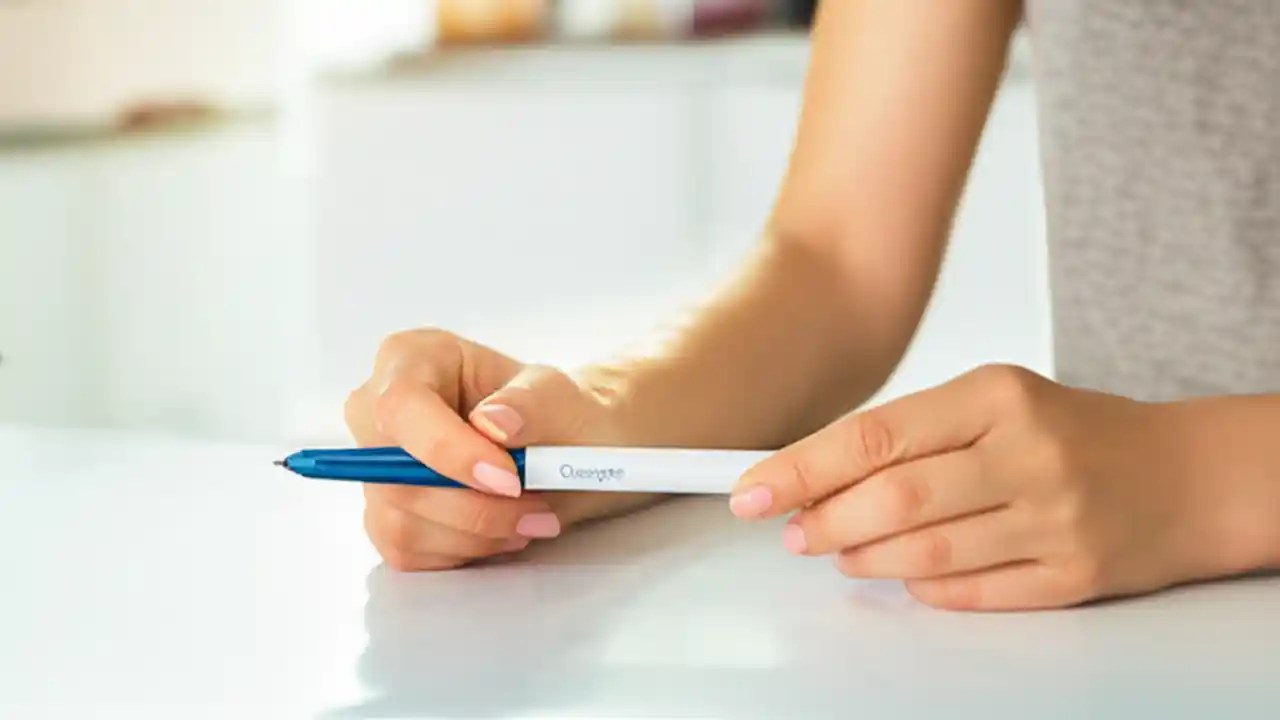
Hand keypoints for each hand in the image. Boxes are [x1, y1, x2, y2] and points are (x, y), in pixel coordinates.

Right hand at [345, 329, 655, 570]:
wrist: (562, 452)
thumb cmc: (553, 413)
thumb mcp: (559, 395)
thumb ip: (531, 403)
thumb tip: (492, 422)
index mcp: (411, 358)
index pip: (403, 407)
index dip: (449, 451)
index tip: (508, 480)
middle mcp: (377, 410)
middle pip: (395, 474)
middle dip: (474, 505)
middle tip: (537, 511)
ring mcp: (375, 467)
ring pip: (403, 521)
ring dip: (478, 533)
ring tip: (530, 517)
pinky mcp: (384, 515)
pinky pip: (407, 550)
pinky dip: (464, 550)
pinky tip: (500, 530)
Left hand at [730, 365, 1265, 609]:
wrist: (1183, 475)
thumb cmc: (1069, 432)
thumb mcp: (993, 402)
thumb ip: (911, 436)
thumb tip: (815, 479)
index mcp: (997, 395)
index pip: (874, 435)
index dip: (800, 469)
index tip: (751, 490)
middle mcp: (1028, 454)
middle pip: (893, 499)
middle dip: (823, 521)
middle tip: (793, 530)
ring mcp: (1054, 518)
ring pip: (926, 554)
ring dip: (864, 558)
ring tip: (838, 551)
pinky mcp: (1073, 576)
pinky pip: (971, 593)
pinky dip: (922, 587)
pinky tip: (904, 573)